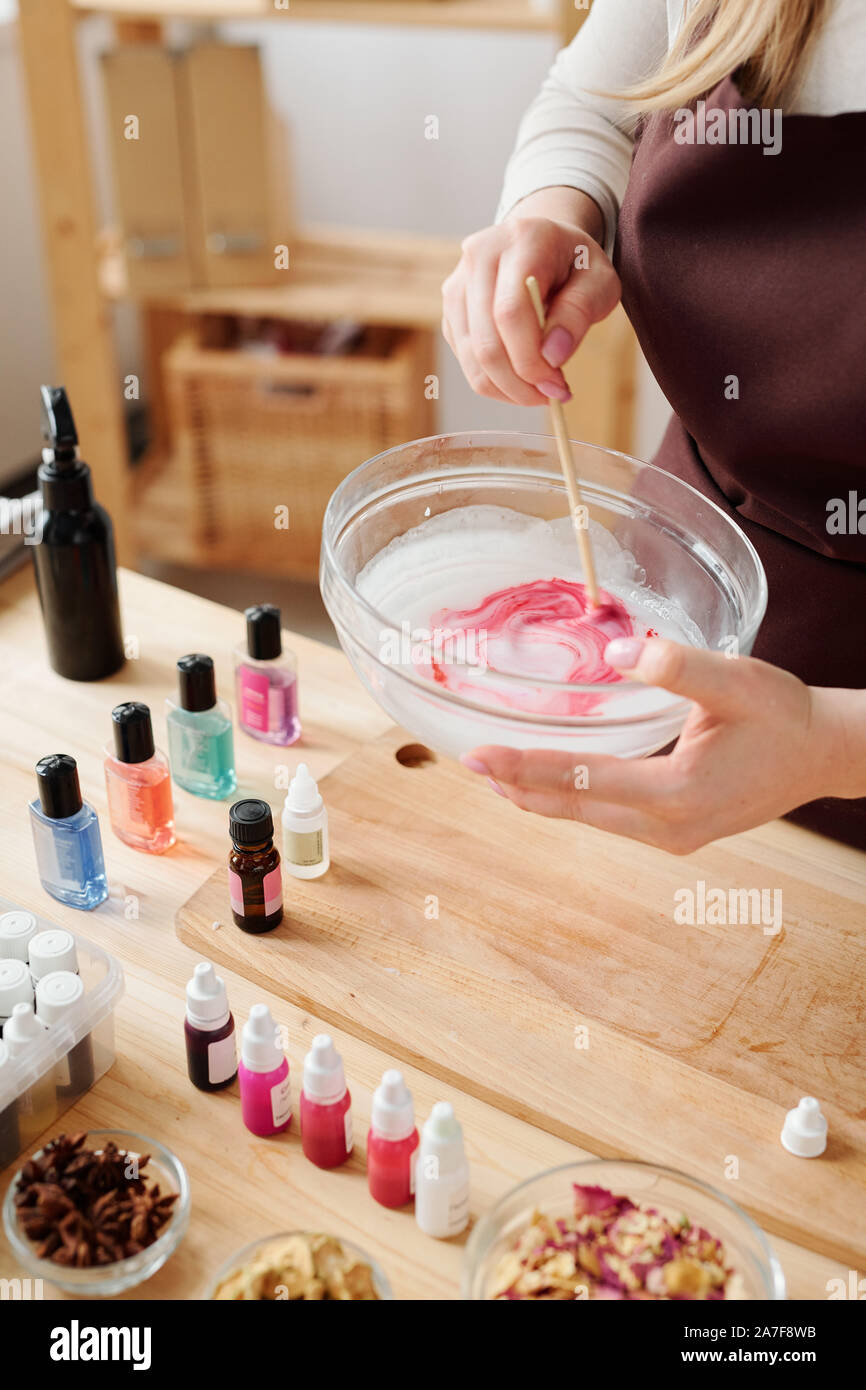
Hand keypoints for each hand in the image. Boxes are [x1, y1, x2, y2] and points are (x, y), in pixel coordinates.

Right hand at [441, 194, 620, 405]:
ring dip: (506, 388)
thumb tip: (552, 356)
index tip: (557, 385)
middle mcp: (479, 255)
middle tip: (550, 396)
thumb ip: (580, 313)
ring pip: (471, 357)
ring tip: (539, 391)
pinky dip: (494, 382)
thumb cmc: (576, 265)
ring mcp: (458, 283)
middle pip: (486, 341)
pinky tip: (521, 378)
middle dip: (519, 382)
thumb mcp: (599, 281)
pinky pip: (465, 360)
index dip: (530, 359)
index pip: (511, 312)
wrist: (544, 245)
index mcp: (521, 240)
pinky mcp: (451, 310)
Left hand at [460, 638, 855, 853]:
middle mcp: (668, 827)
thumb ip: (676, 666)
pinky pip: (610, 819)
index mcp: (676, 794)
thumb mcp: (735, 680)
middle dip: (519, 785)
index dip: (526, 765)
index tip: (478, 756)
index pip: (582, 779)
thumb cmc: (783, 715)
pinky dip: (572, 801)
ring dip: (542, 797)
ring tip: (496, 776)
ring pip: (589, 819)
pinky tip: (551, 786)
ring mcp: (672, 838)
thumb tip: (619, 657)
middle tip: (468, 763)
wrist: (825, 753)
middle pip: (575, 808)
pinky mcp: (678, 833)